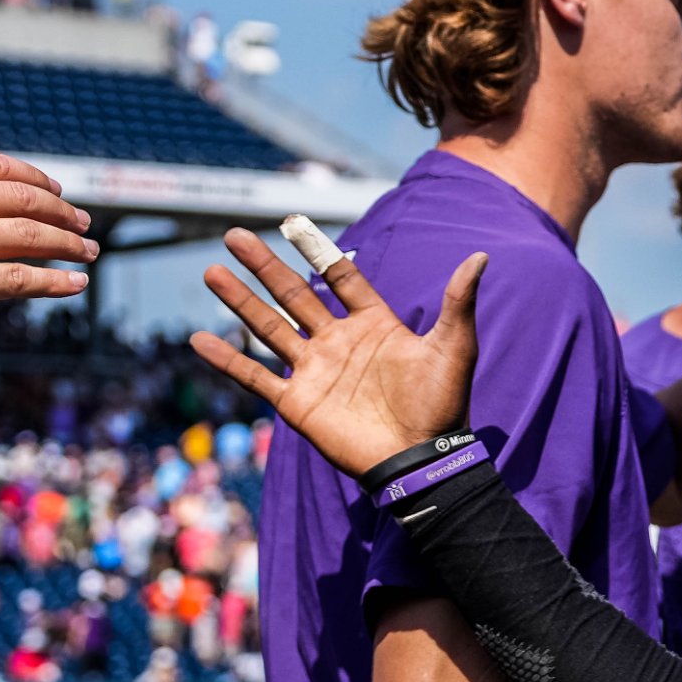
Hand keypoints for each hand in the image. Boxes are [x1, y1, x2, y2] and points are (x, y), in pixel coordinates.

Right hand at [0, 137, 91, 357]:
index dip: (36, 178)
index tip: (58, 193)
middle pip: (21, 198)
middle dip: (61, 212)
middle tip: (84, 225)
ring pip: (28, 236)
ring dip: (68, 245)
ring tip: (88, 254)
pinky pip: (18, 278)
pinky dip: (54, 281)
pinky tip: (74, 285)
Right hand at [191, 232, 481, 481]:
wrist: (422, 459)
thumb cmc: (442, 405)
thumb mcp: (453, 347)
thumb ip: (458, 302)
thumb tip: (482, 256)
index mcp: (372, 325)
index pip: (339, 278)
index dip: (316, 251)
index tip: (291, 223)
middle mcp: (338, 342)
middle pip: (293, 295)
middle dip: (264, 266)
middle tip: (234, 235)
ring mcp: (314, 371)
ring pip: (268, 327)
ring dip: (240, 301)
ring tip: (211, 272)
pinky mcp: (297, 402)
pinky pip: (255, 377)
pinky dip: (228, 359)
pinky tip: (200, 339)